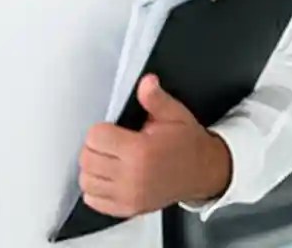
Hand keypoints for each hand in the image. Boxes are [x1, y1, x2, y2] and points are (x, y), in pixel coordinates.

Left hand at [78, 75, 232, 218]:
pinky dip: (95, 189)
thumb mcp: (175, 115)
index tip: (113, 130)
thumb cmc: (187, 144)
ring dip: (92, 168)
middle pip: (87, 158)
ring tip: (108, 159)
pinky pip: (94, 201)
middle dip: (95, 147)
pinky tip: (107, 178)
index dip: (101, 129)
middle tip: (110, 144)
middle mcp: (133, 177)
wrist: (205, 172)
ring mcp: (130, 196)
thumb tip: (146, 82)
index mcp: (140, 151)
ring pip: (87, 180)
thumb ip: (155, 98)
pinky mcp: (129, 209)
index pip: (95, 137)